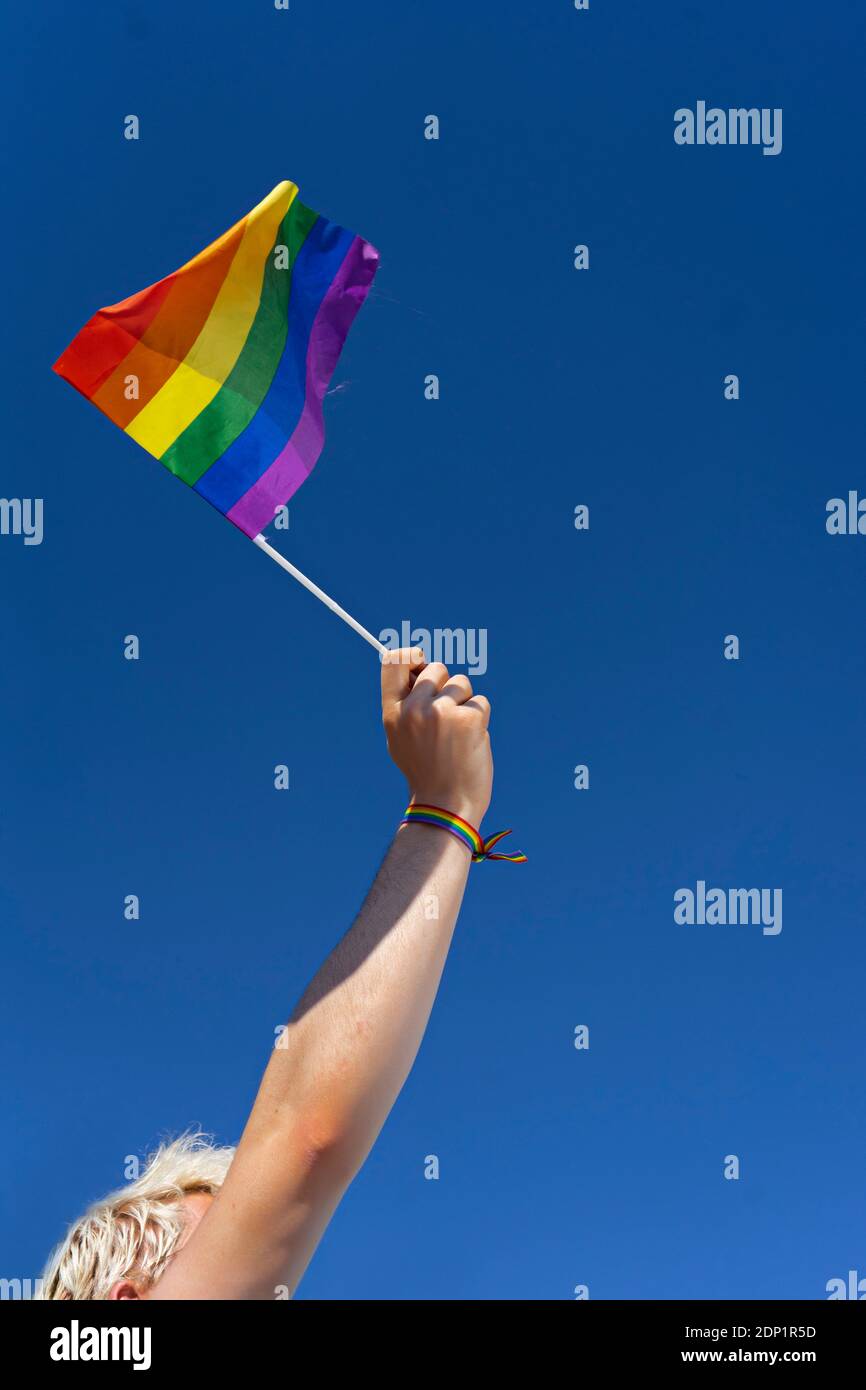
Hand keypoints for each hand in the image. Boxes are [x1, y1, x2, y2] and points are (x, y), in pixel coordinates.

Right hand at [381, 648, 492, 827]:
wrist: (445, 805)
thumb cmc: (425, 771)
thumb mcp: (400, 738)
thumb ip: (406, 705)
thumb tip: (419, 667)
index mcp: (392, 713)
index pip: (394, 661)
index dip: (411, 656)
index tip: (422, 662)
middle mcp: (414, 709)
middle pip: (436, 668)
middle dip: (446, 685)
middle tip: (446, 717)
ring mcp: (442, 713)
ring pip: (461, 684)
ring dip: (465, 703)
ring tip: (458, 735)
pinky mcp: (468, 719)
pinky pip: (480, 702)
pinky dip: (480, 719)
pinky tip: (470, 742)